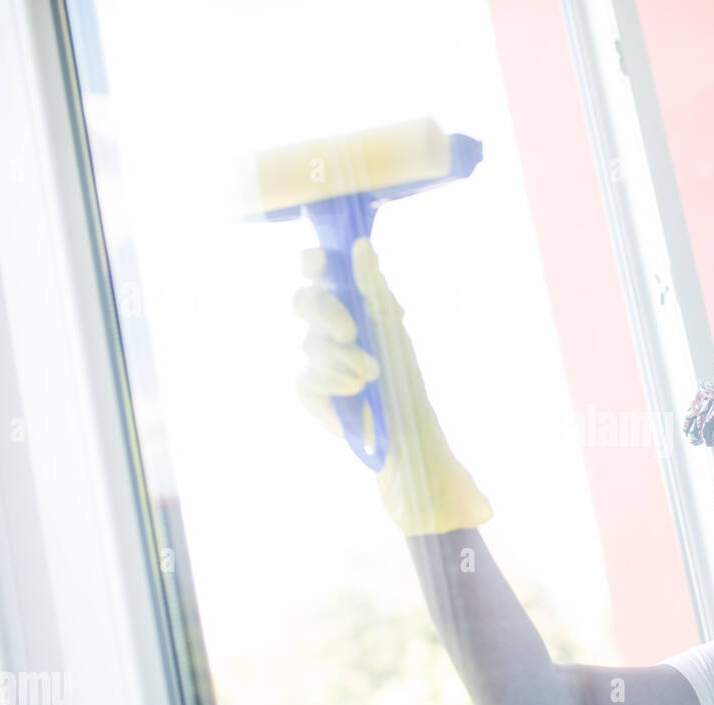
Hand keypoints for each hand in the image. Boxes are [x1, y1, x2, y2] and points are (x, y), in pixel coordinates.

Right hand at [294, 238, 492, 534]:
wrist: (411, 451)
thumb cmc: (411, 392)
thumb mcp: (394, 337)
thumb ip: (374, 291)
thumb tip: (362, 243)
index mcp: (360, 310)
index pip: (323, 271)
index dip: (315, 262)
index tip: (319, 264)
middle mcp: (337, 332)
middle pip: (303, 301)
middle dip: (325, 314)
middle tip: (351, 334)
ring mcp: (321, 364)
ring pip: (307, 343)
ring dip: (338, 360)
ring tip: (368, 380)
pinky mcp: (312, 396)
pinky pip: (302, 380)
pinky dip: (327, 388)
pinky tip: (351, 401)